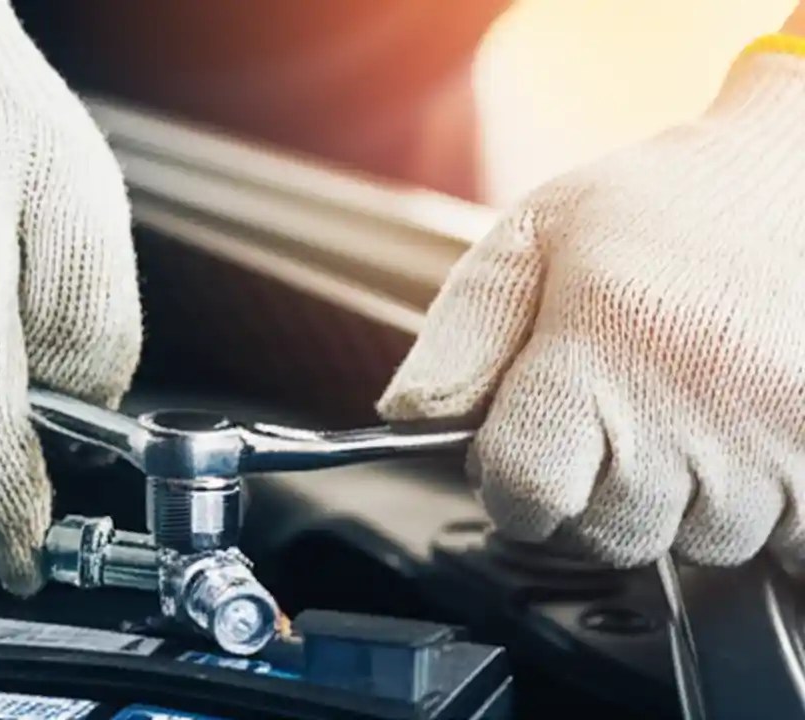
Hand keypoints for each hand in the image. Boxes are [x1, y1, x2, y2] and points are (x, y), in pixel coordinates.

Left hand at [379, 45, 804, 567]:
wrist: (795, 172)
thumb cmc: (658, 206)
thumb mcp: (529, 238)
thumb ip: (460, 337)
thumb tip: (404, 421)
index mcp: (601, 347)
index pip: (527, 494)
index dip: (510, 483)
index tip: (522, 451)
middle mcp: (692, 404)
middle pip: (607, 533)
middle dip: (590, 491)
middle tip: (610, 416)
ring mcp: (776, 439)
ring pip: (696, 543)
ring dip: (677, 500)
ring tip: (683, 412)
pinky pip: (781, 541)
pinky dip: (755, 505)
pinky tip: (737, 435)